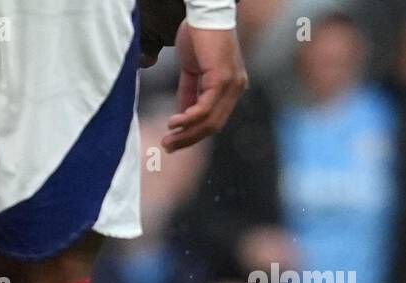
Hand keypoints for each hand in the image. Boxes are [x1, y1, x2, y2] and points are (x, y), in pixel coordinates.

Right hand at [162, 23, 247, 152]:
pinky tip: (174, 122)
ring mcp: (232, 83)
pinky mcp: (222, 78)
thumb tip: (182, 113)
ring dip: (187, 133)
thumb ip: (190, 91)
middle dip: (189, 139)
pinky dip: (189, 118)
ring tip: (168, 138)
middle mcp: (236, 87)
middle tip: (168, 146)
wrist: (204, 13)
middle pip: (213, 125)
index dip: (194, 134)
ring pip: (210, 120)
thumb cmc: (198, 36)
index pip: (215, 119)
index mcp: (231, 87)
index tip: (174, 142)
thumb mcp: (193, 70)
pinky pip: (206, 107)